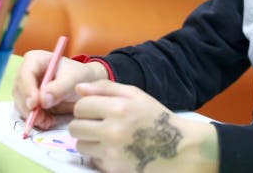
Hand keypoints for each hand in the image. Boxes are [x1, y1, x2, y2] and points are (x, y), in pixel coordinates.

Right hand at [12, 50, 106, 129]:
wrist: (84, 86)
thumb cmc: (78, 76)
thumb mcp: (73, 79)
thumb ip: (59, 88)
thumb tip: (42, 100)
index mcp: (35, 59)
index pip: (25, 73)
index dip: (27, 89)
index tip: (34, 104)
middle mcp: (27, 72)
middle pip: (19, 90)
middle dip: (28, 107)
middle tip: (40, 118)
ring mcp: (26, 87)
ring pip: (20, 103)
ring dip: (31, 116)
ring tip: (47, 121)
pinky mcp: (29, 101)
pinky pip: (26, 112)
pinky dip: (35, 119)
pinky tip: (47, 122)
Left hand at [69, 80, 218, 172]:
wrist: (177, 147)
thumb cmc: (155, 117)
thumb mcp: (136, 95)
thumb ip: (106, 88)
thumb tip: (78, 88)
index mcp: (118, 108)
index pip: (81, 106)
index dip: (85, 107)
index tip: (95, 109)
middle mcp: (112, 130)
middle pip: (75, 127)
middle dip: (83, 124)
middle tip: (97, 123)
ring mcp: (112, 152)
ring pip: (80, 145)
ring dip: (89, 140)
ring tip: (105, 136)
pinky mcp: (113, 168)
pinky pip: (92, 159)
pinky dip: (99, 154)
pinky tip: (114, 149)